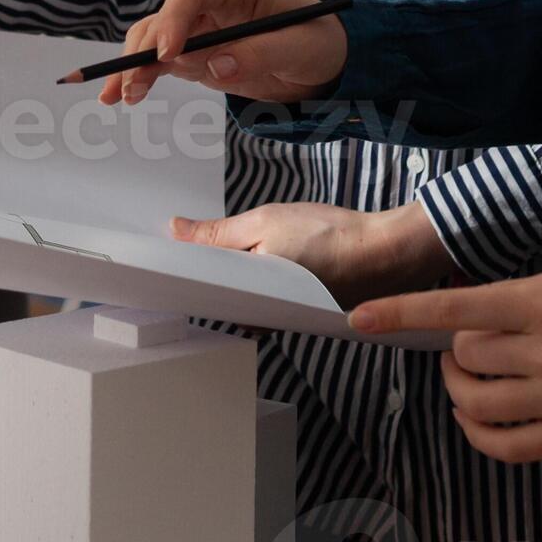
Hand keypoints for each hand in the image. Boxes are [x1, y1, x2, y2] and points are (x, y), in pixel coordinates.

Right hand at [101, 0, 346, 106]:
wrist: (324, 62)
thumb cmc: (319, 42)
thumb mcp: (299, 48)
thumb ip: (259, 53)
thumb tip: (215, 65)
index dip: (173, 21)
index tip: (168, 55)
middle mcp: (209, 2)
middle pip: (163, 19)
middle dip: (144, 51)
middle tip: (131, 84)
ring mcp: (199, 29)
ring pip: (152, 40)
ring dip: (132, 66)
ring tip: (118, 96)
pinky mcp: (195, 56)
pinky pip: (160, 62)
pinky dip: (140, 77)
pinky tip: (122, 96)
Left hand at [168, 202, 460, 306]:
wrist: (387, 252)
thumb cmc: (330, 236)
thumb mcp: (264, 222)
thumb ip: (217, 233)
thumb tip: (174, 231)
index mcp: (248, 303)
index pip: (197, 293)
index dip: (176, 274)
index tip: (154, 258)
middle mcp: (263, 319)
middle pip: (216, 297)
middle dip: (196, 274)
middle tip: (174, 246)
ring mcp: (281, 316)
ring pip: (238, 296)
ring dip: (223, 274)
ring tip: (205, 248)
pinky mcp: (296, 308)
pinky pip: (262, 294)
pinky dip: (249, 276)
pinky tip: (246, 257)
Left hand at [348, 273, 541, 463]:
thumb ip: (506, 301)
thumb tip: (446, 316)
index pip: (456, 307)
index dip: (402, 313)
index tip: (359, 318)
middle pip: (465, 356)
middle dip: (457, 348)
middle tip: (473, 342)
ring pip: (476, 402)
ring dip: (460, 390)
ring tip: (471, 376)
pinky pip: (505, 446)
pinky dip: (477, 433)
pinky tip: (474, 416)